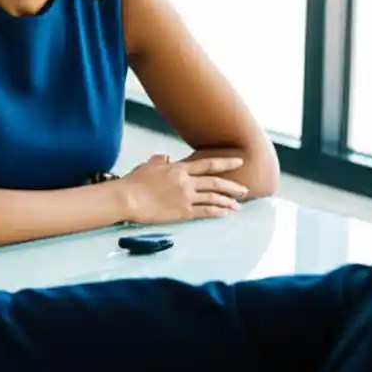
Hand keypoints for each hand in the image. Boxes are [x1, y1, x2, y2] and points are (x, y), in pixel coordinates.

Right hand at [118, 154, 248, 223]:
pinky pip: (205, 212)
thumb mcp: (148, 165)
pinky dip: (217, 212)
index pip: (208, 164)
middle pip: (216, 182)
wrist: (127, 198)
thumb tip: (166, 157)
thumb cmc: (134, 182)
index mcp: (179, 169)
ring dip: (228, 201)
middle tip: (245, 190)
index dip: (226, 163)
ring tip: (238, 206)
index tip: (239, 161)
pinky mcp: (182, 212)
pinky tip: (225, 214)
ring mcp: (186, 197)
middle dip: (233, 186)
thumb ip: (160, 160)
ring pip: (214, 198)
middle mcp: (186, 182)